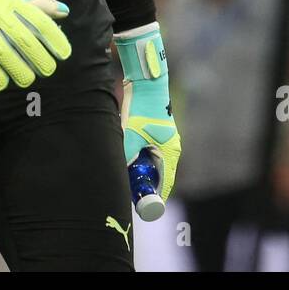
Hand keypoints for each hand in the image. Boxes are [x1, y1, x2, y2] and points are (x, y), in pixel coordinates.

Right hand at [0, 0, 71, 90]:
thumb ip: (41, 3)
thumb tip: (65, 12)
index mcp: (13, 1)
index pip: (38, 21)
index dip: (53, 38)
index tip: (64, 53)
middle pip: (22, 38)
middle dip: (38, 57)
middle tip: (49, 70)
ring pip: (1, 52)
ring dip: (16, 68)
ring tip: (28, 79)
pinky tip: (3, 83)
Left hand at [115, 24, 180, 201]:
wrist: (145, 83)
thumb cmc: (141, 110)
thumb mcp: (130, 137)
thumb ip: (125, 157)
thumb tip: (117, 174)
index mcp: (170, 152)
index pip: (166, 184)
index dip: (155, 197)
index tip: (143, 206)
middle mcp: (171, 147)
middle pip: (159, 174)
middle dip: (145, 185)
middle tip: (131, 194)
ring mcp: (164, 139)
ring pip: (153, 162)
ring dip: (141, 170)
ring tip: (127, 176)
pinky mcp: (156, 131)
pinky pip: (149, 151)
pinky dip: (140, 157)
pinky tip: (127, 156)